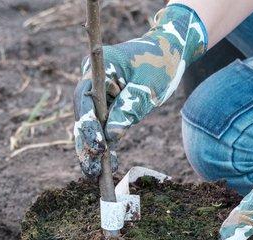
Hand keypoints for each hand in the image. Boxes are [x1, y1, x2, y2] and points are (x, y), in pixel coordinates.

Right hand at [73, 3, 206, 176]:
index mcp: (97, 67)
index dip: (88, 125)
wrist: (170, 53)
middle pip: (82, 115)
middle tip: (91, 169)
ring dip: (92, 149)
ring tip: (95, 173)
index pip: (85, 100)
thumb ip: (128, 109)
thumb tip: (111, 137)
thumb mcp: (147, 87)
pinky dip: (105, 144)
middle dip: (86, 143)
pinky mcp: (108, 104)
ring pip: (89, 124)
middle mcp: (92, 80)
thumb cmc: (160, 63)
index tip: (98, 146)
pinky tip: (109, 163)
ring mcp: (98, 92)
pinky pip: (102, 126)